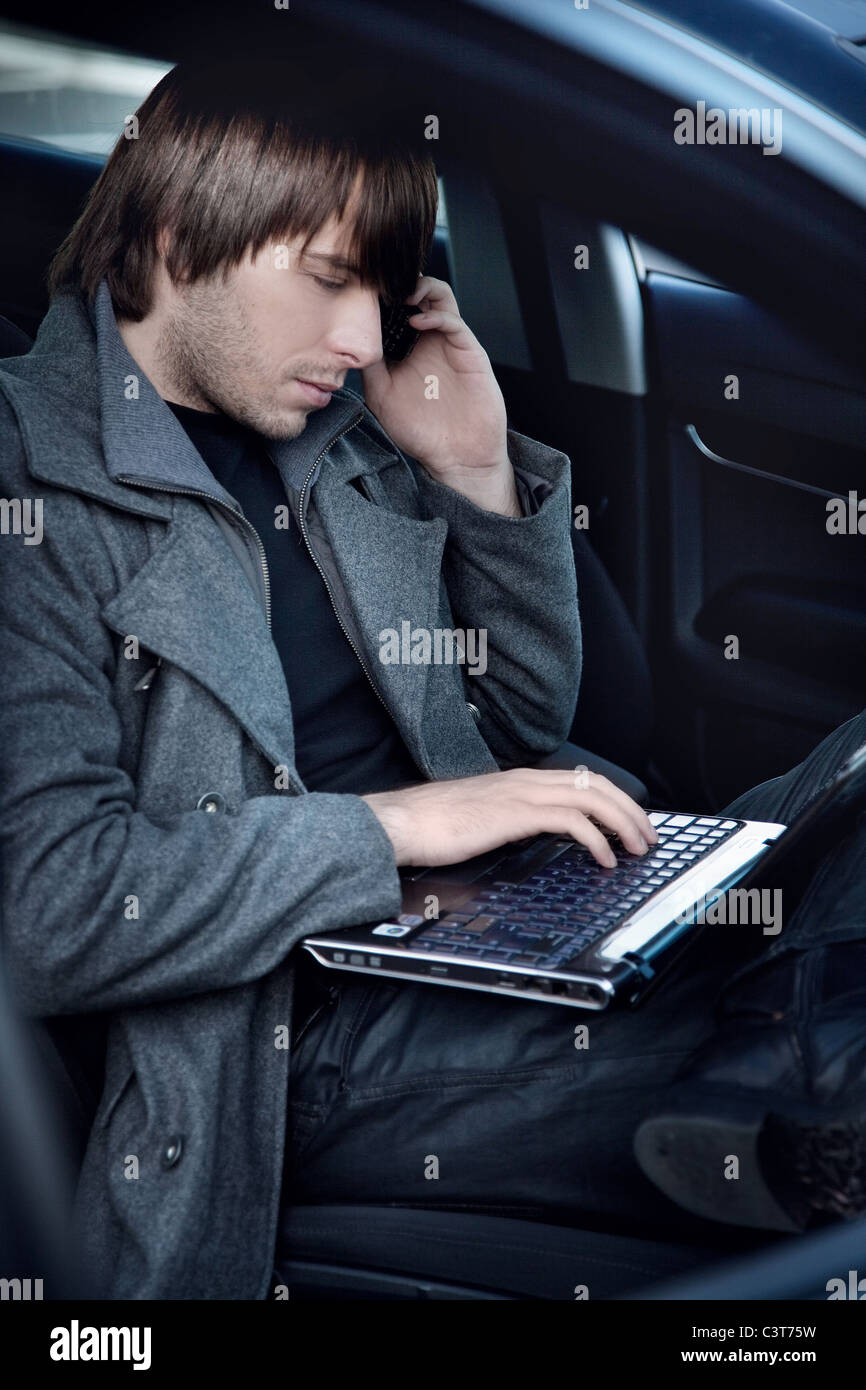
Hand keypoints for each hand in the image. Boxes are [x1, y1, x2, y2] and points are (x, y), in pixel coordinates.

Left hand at [361, 276, 510, 489]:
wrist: (457, 456)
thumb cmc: (421, 432)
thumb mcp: (382, 398)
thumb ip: (369, 368)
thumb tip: (348, 342)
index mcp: (406, 348)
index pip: (393, 309)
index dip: (380, 296)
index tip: (361, 290)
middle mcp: (428, 341)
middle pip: (416, 294)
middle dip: (399, 283)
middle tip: (380, 284)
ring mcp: (449, 343)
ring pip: (439, 297)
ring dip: (421, 287)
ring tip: (401, 294)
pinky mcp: (469, 351)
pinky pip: (454, 321)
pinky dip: (435, 314)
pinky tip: (418, 322)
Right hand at [361, 767, 658, 868]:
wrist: (399, 823)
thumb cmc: (430, 826)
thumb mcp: (481, 820)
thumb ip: (509, 821)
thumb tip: (531, 837)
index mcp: (518, 781)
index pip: (579, 781)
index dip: (613, 799)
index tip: (630, 823)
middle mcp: (525, 780)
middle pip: (595, 784)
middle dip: (629, 810)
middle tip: (648, 836)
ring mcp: (521, 794)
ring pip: (591, 798)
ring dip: (622, 823)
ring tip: (637, 847)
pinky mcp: (515, 814)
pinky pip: (571, 821)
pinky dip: (596, 838)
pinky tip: (604, 859)